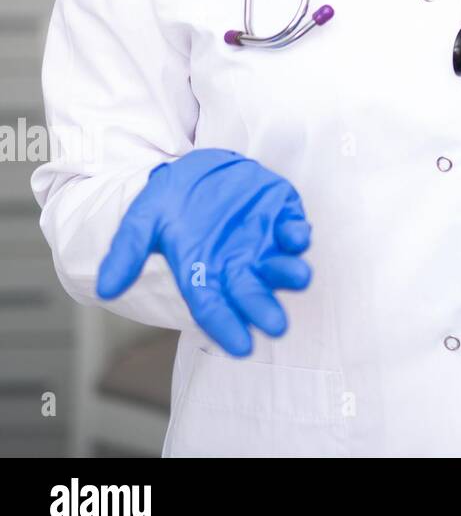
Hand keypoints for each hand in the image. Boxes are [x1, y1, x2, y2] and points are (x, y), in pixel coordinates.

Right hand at [97, 148, 312, 356]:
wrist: (198, 167)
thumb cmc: (171, 200)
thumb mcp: (144, 219)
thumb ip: (128, 251)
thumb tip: (105, 289)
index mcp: (203, 271)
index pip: (214, 306)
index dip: (226, 326)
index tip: (241, 347)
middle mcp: (237, 263)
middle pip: (252, 292)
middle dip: (264, 308)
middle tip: (276, 326)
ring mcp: (263, 240)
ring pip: (281, 264)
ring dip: (291, 272)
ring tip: (300, 278)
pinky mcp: (282, 214)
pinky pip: (294, 227)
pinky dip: (298, 233)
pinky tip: (297, 236)